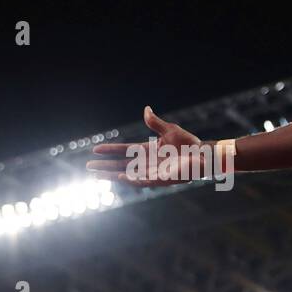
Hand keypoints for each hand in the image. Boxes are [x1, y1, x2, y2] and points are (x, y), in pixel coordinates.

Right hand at [86, 106, 203, 185]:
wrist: (204, 155)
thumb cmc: (190, 143)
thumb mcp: (169, 130)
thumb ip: (155, 123)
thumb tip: (145, 109)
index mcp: (148, 150)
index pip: (124, 150)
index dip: (110, 150)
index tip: (95, 149)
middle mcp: (148, 163)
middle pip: (121, 165)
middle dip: (105, 166)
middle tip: (88, 167)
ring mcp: (154, 172)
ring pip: (128, 175)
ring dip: (112, 175)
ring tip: (96, 174)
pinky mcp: (161, 179)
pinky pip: (143, 181)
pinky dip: (131, 180)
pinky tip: (119, 177)